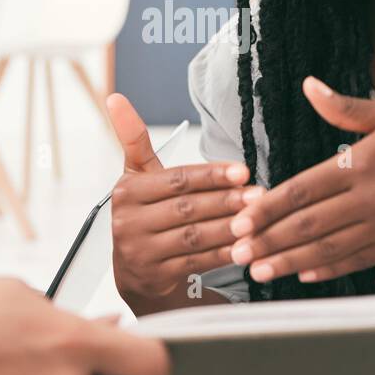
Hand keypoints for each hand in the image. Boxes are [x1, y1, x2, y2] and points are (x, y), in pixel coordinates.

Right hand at [105, 92, 262, 307]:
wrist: (135, 271)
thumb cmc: (146, 214)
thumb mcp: (138, 178)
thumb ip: (134, 140)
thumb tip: (115, 97)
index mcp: (127, 191)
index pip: (176, 180)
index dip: (211, 175)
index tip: (243, 172)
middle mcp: (127, 221)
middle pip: (187, 208)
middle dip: (226, 201)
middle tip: (260, 195)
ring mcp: (139, 251)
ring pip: (193, 236)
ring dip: (229, 228)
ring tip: (258, 219)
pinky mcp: (153, 276)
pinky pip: (195, 262)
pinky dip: (223, 254)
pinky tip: (246, 247)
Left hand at [227, 76, 374, 283]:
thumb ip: (346, 108)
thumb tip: (308, 86)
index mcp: (364, 162)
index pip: (304, 189)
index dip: (269, 207)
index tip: (241, 218)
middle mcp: (372, 198)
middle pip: (309, 224)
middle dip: (270, 240)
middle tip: (237, 253)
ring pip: (330, 249)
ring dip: (291, 262)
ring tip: (260, 271)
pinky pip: (360, 259)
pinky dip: (331, 269)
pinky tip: (306, 276)